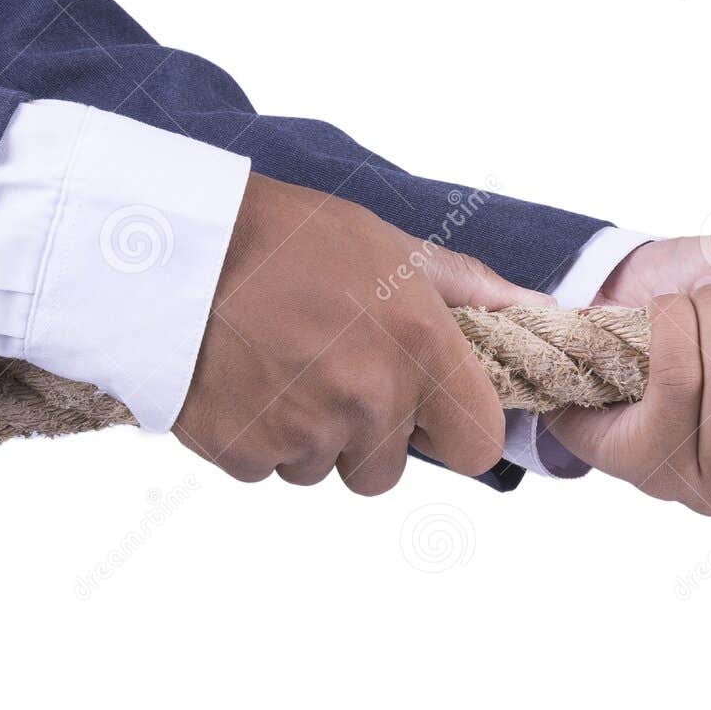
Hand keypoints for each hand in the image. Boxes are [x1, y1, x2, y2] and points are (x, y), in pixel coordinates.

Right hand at [174, 172, 550, 489]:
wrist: (173, 246)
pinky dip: (253, 439)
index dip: (453, 433)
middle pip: (387, 471)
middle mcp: (370, 397)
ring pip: (320, 470)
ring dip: (306, 437)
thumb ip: (469, 289)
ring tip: (277, 367)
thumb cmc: (289, 238)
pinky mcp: (243, 450)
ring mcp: (305, 430)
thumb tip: (537, 306)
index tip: (427, 411)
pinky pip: (264, 470)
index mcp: (419, 347)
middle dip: (364, 437)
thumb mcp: (390, 246)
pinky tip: (241, 383)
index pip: (477, 446)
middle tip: (328, 374)